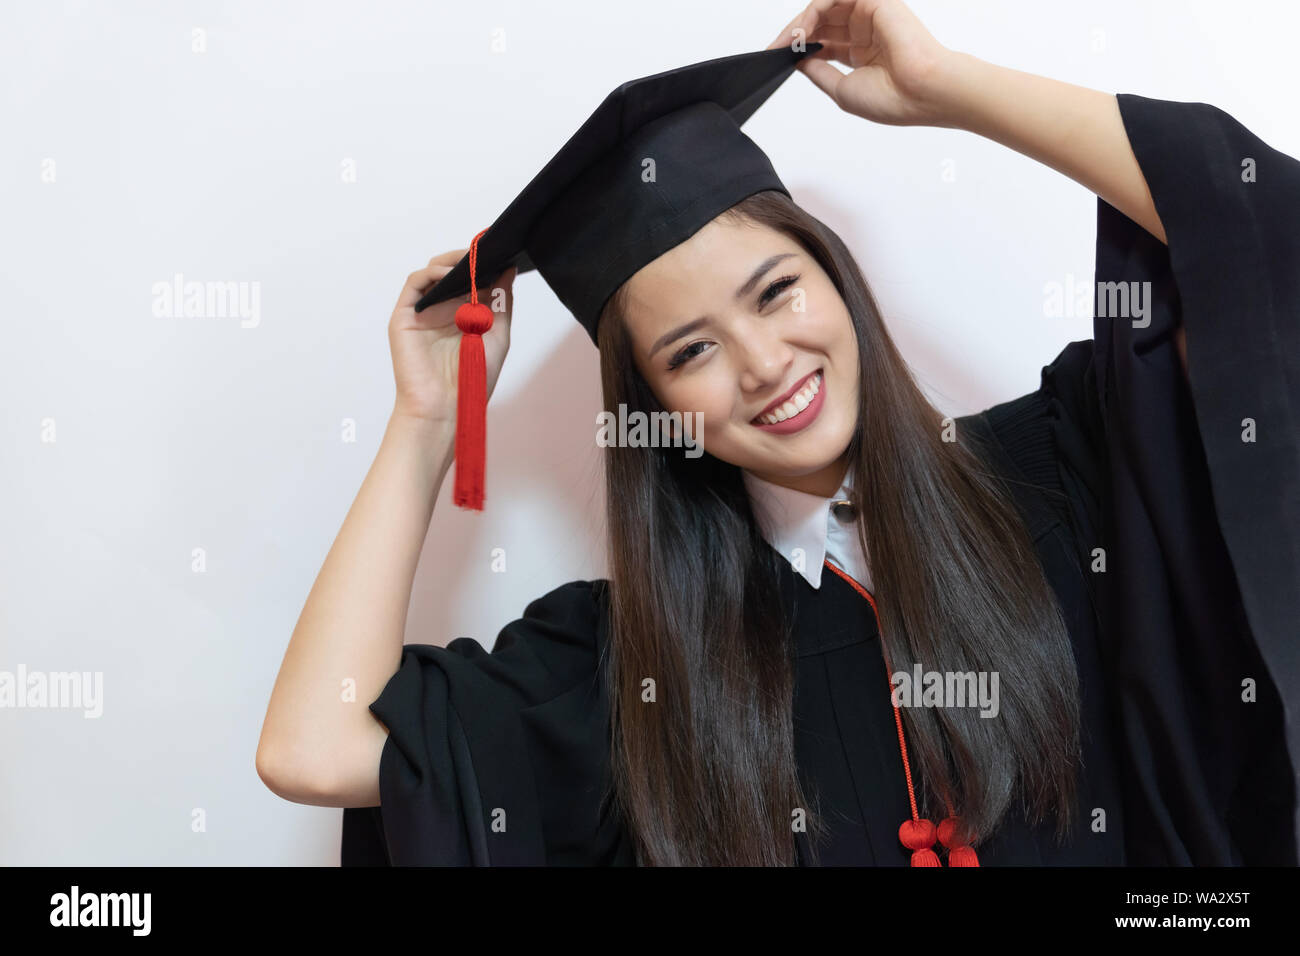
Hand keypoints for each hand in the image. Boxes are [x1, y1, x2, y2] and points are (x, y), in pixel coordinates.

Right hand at [387, 250, 515, 423]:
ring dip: (450, 261)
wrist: (446, 406)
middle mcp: (443, 311)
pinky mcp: (405, 316)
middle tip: (485, 250)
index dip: (484, 265)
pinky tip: (447, 273)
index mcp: (465, 315)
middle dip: (468, 259)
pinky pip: (415, 284)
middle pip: (452, 273)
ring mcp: (423, 312)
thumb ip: (502, 302)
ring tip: (468, 259)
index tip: (501, 251)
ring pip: (432, 274)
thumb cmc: (472, 378)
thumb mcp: (498, 335)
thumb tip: (508, 270)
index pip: (473, 280)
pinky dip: (430, 273)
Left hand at [767, 0, 955, 126]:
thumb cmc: (892, 99)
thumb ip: (818, 71)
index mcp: (863, 54)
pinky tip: (802, 30)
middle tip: (775, 50)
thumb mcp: (841, 90)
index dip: (799, 49)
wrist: (922, 93)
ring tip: (787, 43)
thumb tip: (797, 60)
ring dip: (801, 24)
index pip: (823, 43)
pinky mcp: (875, 2)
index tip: (776, 59)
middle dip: (794, 36)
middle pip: (820, 24)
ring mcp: (870, 15)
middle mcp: (866, 32)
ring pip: (825, 9)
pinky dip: (814, 12)